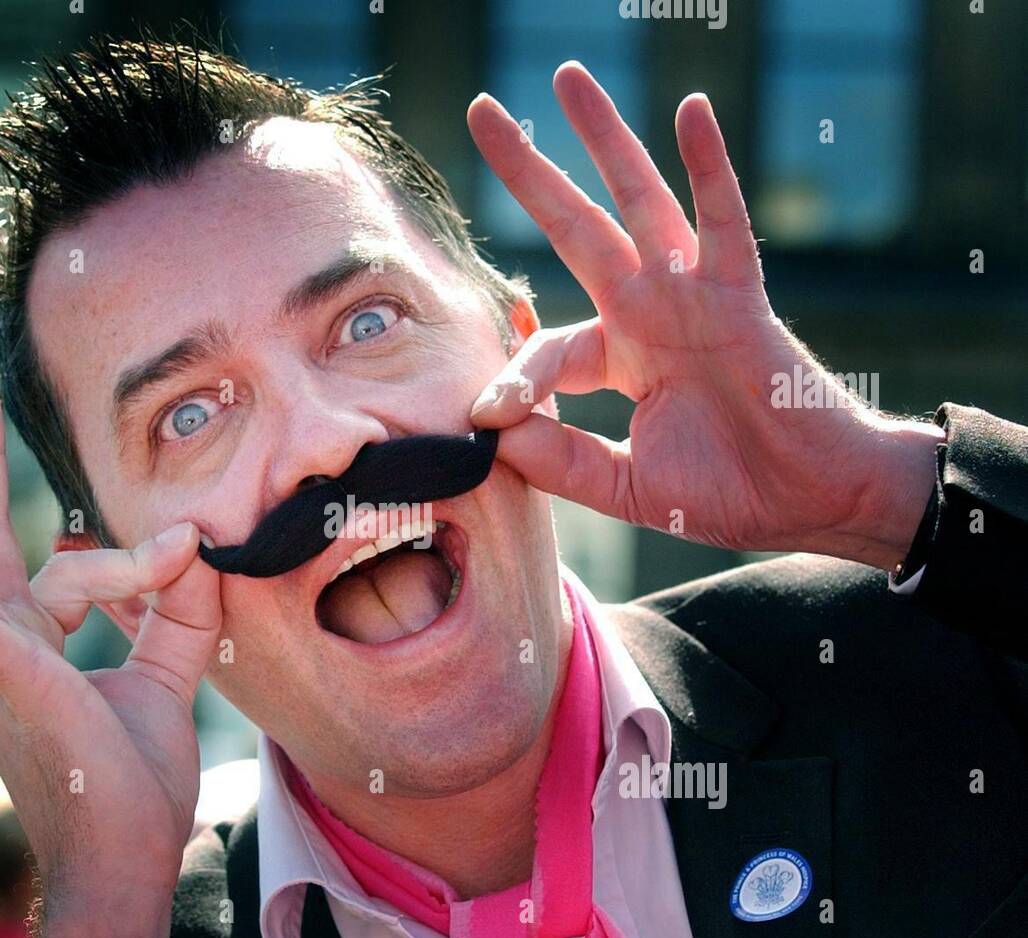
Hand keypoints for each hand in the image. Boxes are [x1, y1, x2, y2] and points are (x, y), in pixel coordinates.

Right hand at [0, 372, 221, 937]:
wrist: (126, 858)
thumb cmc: (131, 780)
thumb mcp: (168, 678)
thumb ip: (181, 611)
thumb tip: (196, 543)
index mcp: (36, 642)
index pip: (79, 566)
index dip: (141, 559)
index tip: (191, 546)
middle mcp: (6, 642)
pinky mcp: (12, 684)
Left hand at [468, 62, 941, 571]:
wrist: (814, 501)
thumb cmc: (730, 493)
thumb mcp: (628, 487)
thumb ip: (564, 461)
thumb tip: (493, 434)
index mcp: (623, 358)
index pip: (548, 347)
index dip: (515, 376)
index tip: (489, 415)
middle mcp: (651, 313)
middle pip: (578, 229)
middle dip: (532, 175)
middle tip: (481, 111)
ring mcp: (695, 298)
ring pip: (640, 203)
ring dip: (604, 139)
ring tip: (565, 77)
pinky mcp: (741, 297)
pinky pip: (724, 222)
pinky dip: (710, 167)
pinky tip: (689, 111)